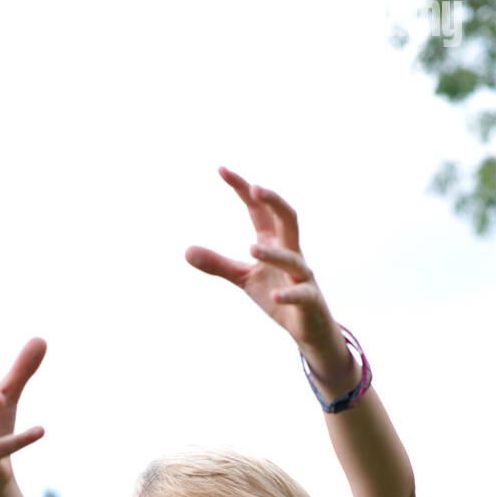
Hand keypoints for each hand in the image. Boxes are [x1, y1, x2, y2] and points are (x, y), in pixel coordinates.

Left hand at [185, 167, 346, 360]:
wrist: (308, 327)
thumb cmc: (277, 293)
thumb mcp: (244, 278)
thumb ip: (218, 264)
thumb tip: (186, 251)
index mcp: (274, 242)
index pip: (258, 209)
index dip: (243, 189)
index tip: (221, 169)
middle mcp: (291, 252)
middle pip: (288, 218)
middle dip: (274, 201)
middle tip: (255, 187)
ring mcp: (302, 276)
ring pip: (292, 259)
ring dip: (272, 254)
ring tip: (250, 248)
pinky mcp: (309, 300)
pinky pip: (300, 295)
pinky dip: (287, 295)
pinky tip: (274, 296)